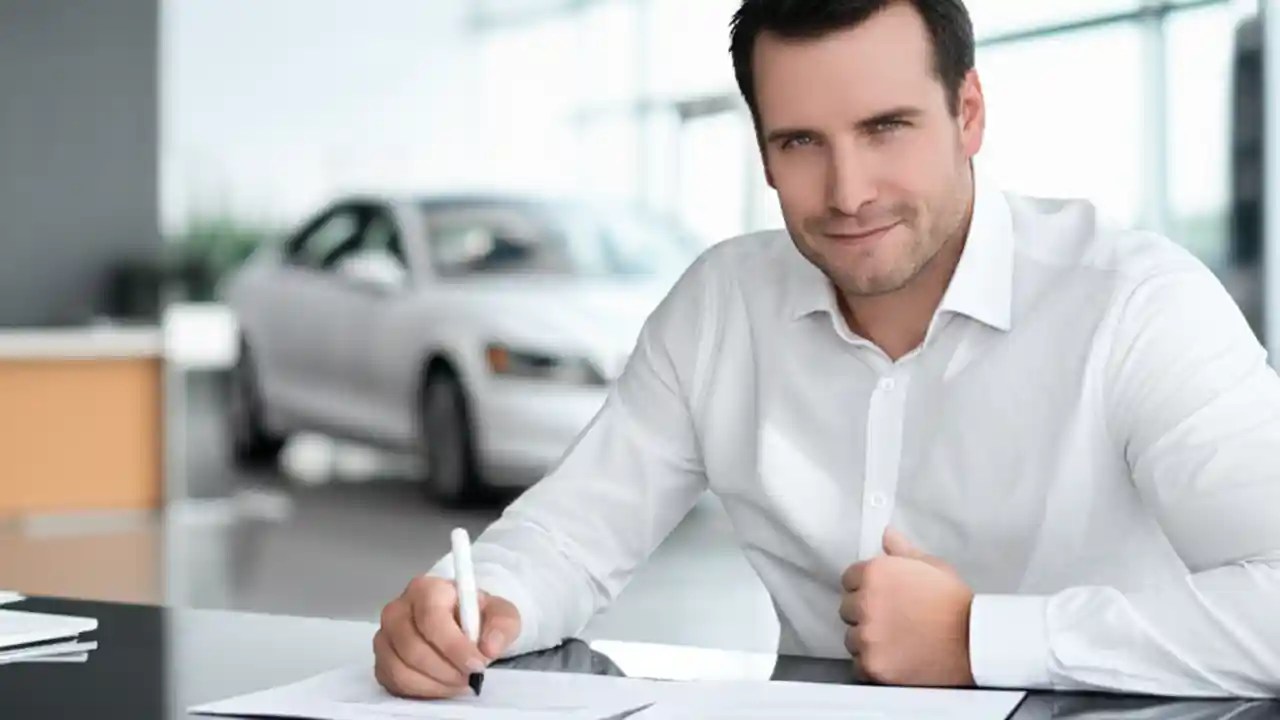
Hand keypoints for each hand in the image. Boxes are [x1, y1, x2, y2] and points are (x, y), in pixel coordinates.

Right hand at [374, 575, 521, 697]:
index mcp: (425, 589)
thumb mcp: (500, 614)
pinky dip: (422, 690)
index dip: (454, 646)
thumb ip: (502, 625)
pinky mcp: (381, 661)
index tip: (477, 664)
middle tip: (471, 678)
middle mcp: (397, 609)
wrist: (462, 624)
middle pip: (413, 647)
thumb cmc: (477, 616)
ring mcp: (385, 636)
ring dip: (436, 683)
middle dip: (446, 669)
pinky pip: (395, 682)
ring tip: (460, 682)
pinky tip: (444, 685)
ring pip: (401, 668)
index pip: (431, 618)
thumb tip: (489, 647)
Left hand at [839, 528, 975, 686]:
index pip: (849, 579)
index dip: (866, 588)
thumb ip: (903, 551)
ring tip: (896, 642)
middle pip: (847, 609)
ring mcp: (866, 636)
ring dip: (867, 640)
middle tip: (893, 621)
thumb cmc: (955, 603)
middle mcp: (864, 603)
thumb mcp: (933, 566)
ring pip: (852, 638)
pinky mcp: (872, 665)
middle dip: (865, 613)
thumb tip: (887, 535)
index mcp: (875, 573)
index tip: (883, 597)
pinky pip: (859, 665)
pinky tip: (894, 660)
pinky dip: (872, 664)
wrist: (973, 643)